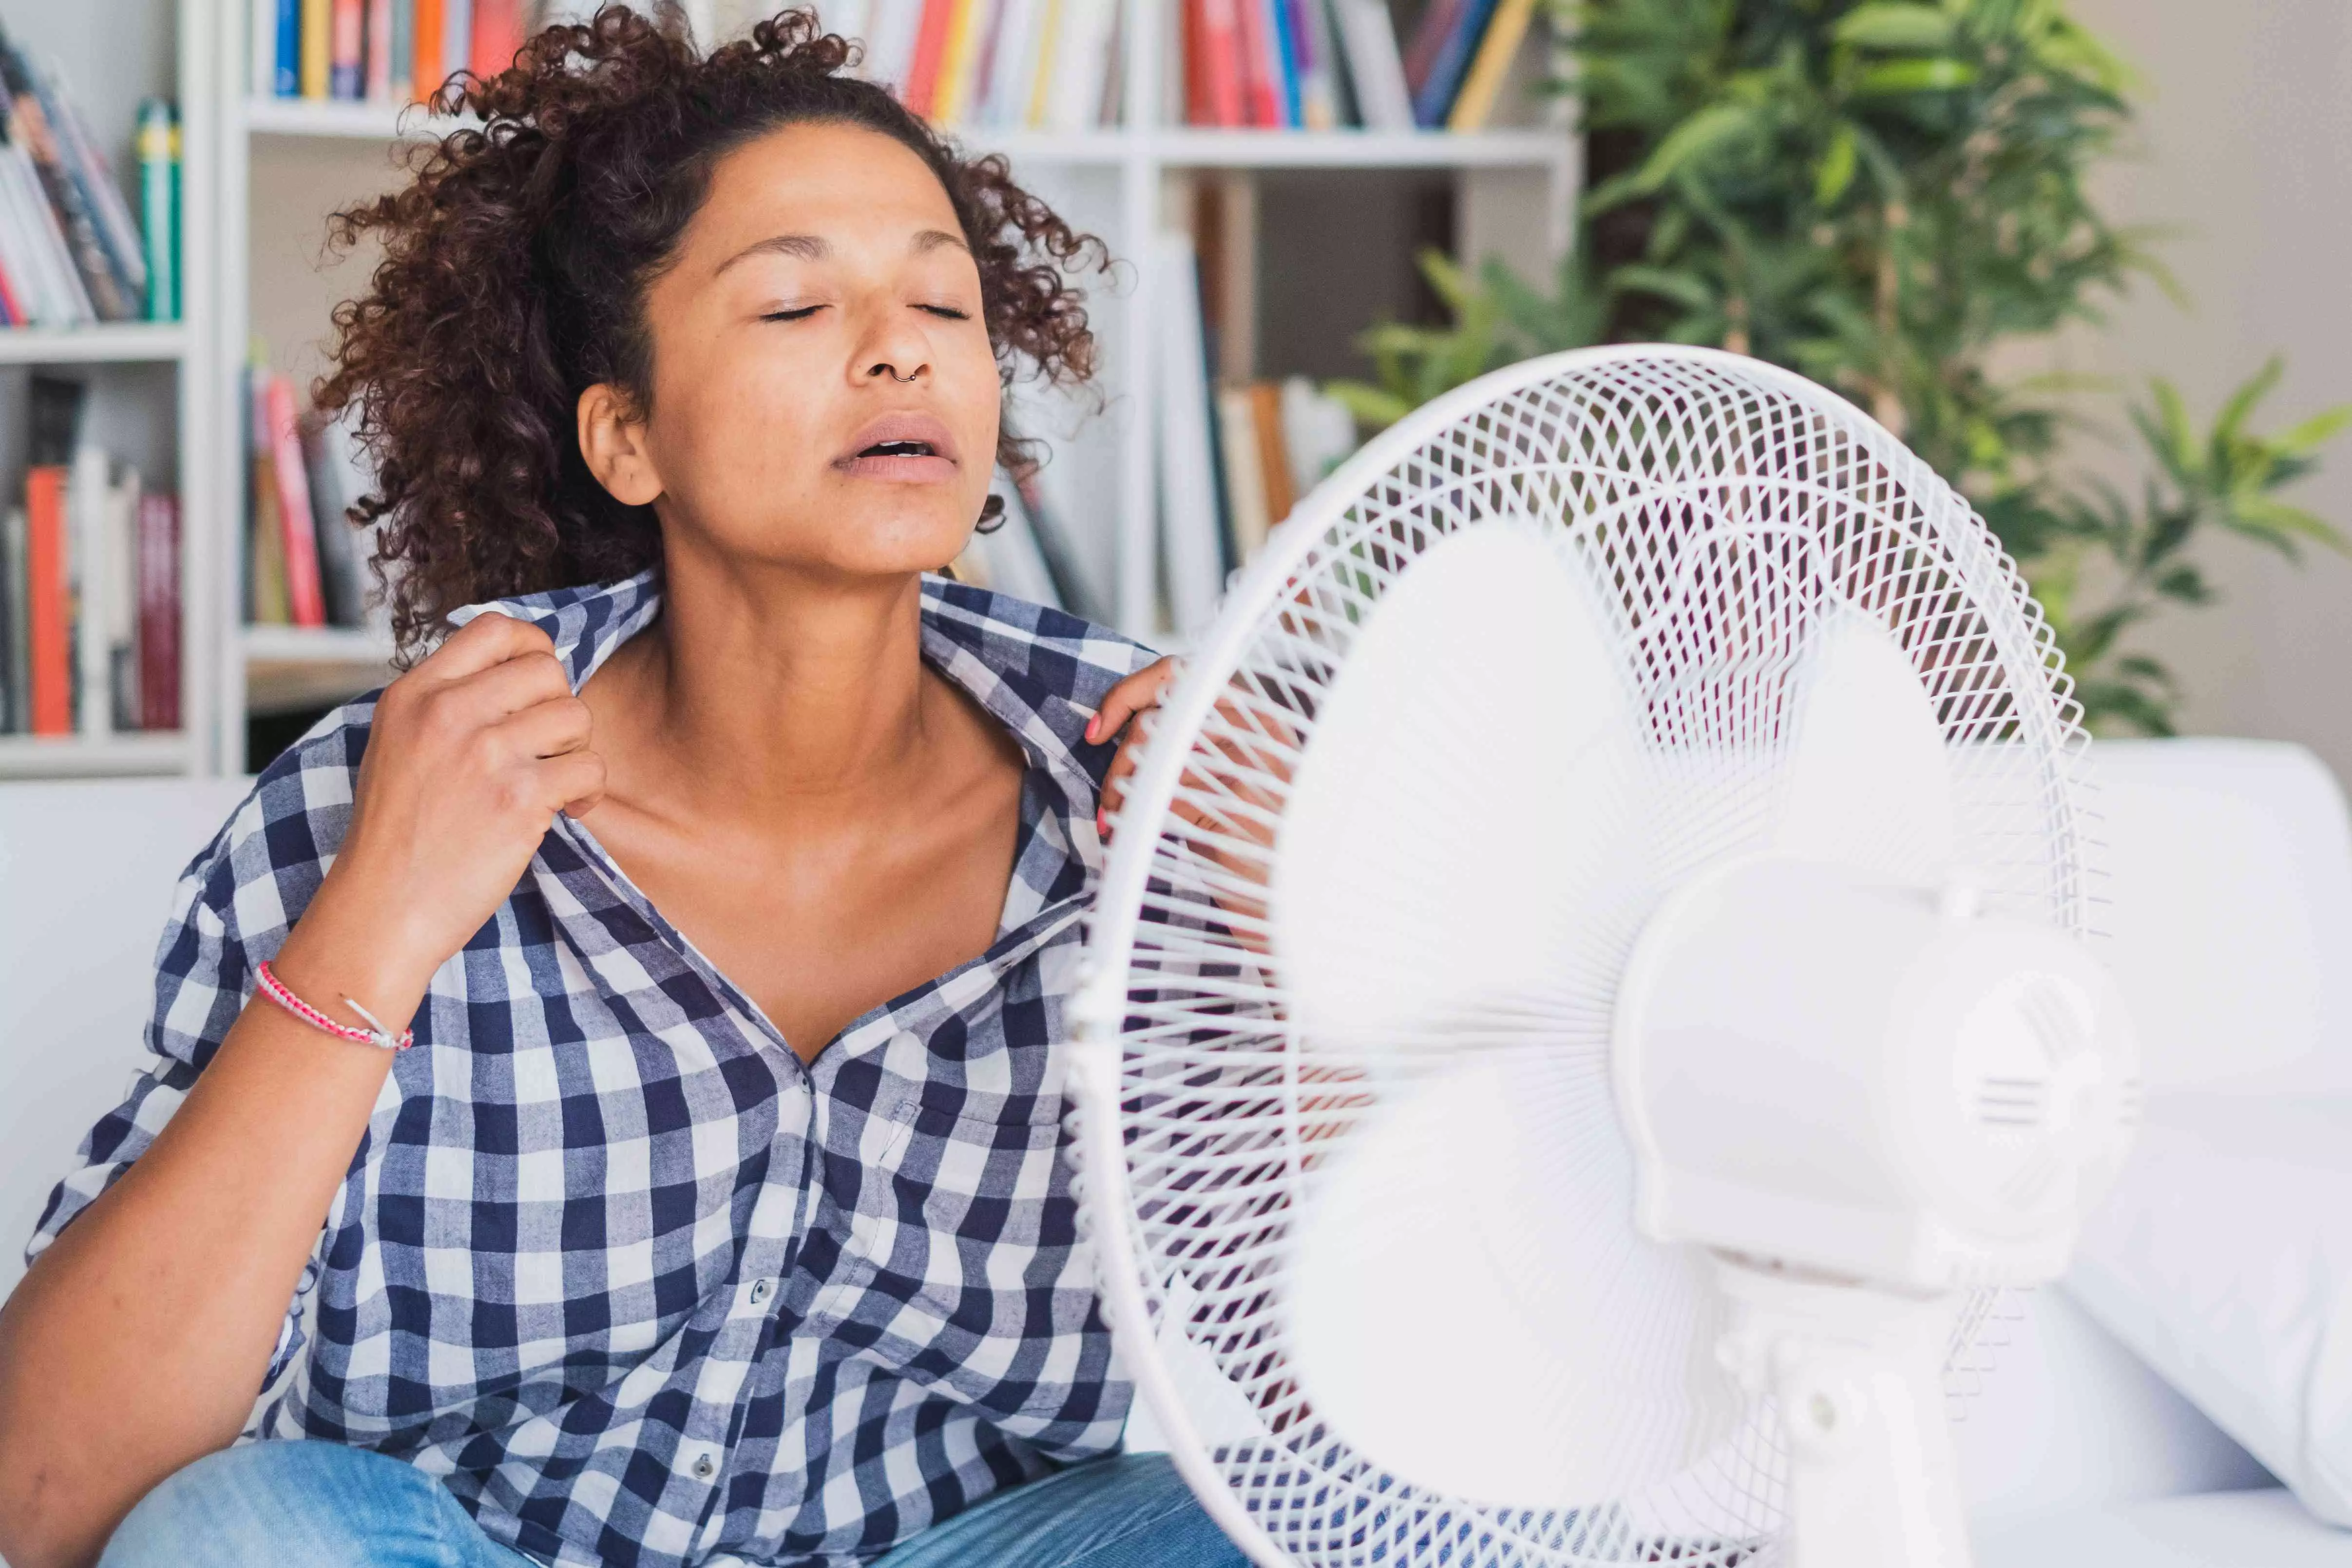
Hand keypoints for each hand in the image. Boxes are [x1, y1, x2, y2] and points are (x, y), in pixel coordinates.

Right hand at [284, 613, 605, 1025]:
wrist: (383, 909)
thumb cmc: (396, 835)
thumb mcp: (397, 745)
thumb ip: (446, 705)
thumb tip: (517, 674)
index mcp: (415, 693)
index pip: (494, 628)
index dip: (532, 649)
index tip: (537, 687)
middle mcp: (448, 712)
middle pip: (547, 669)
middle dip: (559, 707)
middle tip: (548, 748)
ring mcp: (486, 753)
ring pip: (576, 714)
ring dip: (578, 749)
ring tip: (556, 782)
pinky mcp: (520, 798)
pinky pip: (590, 767)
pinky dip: (590, 792)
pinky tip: (569, 810)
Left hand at [1086, 656, 1295, 950]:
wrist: (1288, 906)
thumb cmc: (1253, 849)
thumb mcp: (1226, 785)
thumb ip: (1194, 746)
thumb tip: (1127, 728)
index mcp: (1258, 716)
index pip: (1178, 672)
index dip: (1128, 693)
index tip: (1096, 731)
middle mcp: (1257, 730)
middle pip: (1158, 713)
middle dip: (1119, 756)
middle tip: (1106, 802)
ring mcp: (1247, 764)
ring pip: (1152, 750)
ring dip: (1118, 788)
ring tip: (1114, 821)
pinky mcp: (1231, 802)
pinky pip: (1156, 792)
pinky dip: (1129, 812)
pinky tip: (1125, 832)